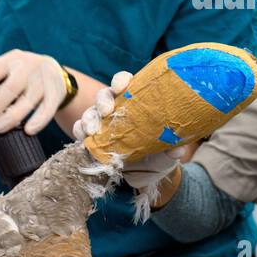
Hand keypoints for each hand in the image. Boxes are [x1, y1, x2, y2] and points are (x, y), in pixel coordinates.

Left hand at [0, 50, 66, 134]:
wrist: (53, 71)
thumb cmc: (19, 78)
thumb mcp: (3, 79)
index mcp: (10, 59)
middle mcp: (28, 65)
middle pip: (10, 88)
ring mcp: (44, 78)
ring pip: (28, 100)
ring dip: (12, 116)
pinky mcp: (57, 91)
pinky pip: (47, 108)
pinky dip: (38, 121)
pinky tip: (28, 131)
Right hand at [72, 72, 185, 201]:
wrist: (149, 177)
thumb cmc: (160, 155)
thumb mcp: (169, 152)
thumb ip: (173, 148)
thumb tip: (177, 151)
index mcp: (137, 102)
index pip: (126, 83)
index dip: (121, 80)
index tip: (121, 86)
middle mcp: (118, 109)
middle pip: (105, 95)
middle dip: (103, 100)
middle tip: (106, 111)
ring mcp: (103, 123)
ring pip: (91, 111)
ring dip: (89, 118)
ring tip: (92, 130)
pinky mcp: (93, 138)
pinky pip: (80, 129)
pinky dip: (79, 131)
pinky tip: (84, 138)